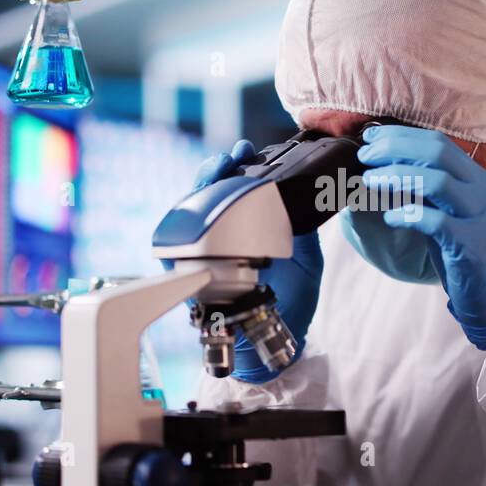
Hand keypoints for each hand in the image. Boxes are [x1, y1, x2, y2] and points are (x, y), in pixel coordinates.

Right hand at [192, 140, 322, 380]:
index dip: (243, 165)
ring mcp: (205, 251)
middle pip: (212, 192)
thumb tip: (311, 195)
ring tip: (218, 168)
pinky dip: (181, 225)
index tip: (252, 151)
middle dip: (219, 168)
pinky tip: (196, 208)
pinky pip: (174, 244)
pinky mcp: (188, 271)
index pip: (240, 188)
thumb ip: (304, 227)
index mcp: (252, 226)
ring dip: (203, 186)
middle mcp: (225, 234)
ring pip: (193, 211)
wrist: (276, 334)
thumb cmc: (290, 297)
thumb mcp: (306, 257)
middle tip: (235, 154)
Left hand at [357, 125, 485, 353]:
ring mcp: (480, 216)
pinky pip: (437, 222)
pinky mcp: (472, 245)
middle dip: (394, 148)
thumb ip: (429, 192)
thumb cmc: (468, 254)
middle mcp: (482, 191)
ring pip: (437, 181)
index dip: (400, 136)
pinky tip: (390, 218)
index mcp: (477, 179)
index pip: (438, 142)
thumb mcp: (452, 214)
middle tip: (364, 156)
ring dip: (396, 176)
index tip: (369, 138)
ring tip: (370, 182)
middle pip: (436, 152)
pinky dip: (409, 215)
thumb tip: (385, 171)